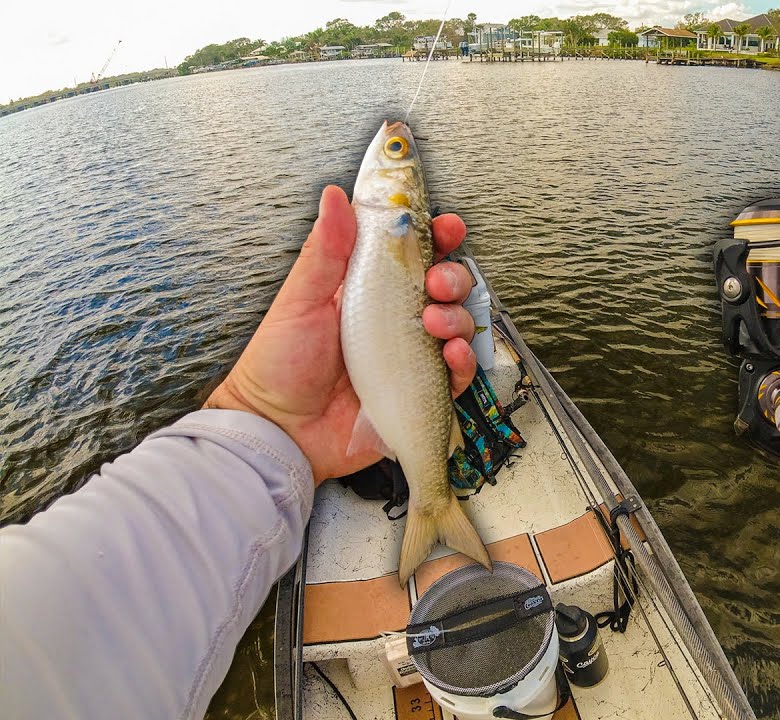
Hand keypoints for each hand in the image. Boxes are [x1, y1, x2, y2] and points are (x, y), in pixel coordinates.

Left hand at [203, 185, 477, 483]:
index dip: (435, 235)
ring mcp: (412, 355)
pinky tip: (451, 355)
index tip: (444, 227)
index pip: (412, 253)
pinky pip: (458, 374)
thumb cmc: (280, 366)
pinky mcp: (421, 391)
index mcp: (368, 289)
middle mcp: (396, 319)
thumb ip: (325, 251)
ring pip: (459, 325)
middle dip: (452, 277)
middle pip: (446, 285)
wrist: (279, 431)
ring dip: (457, 317)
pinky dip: (464, 362)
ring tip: (434, 324)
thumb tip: (333, 196)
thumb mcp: (299, 300)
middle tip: (435, 284)